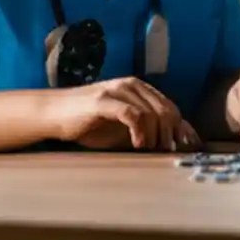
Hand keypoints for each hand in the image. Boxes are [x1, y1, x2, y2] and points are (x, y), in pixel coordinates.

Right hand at [51, 77, 200, 151]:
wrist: (55, 113)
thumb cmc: (89, 122)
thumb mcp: (123, 127)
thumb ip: (146, 130)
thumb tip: (174, 143)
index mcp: (139, 88)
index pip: (171, 107)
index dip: (180, 129)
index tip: (183, 149)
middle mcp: (131, 85)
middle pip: (165, 110)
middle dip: (169, 135)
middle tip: (164, 154)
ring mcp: (117, 91)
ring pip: (151, 112)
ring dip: (155, 136)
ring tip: (149, 151)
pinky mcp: (104, 101)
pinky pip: (132, 114)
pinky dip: (140, 132)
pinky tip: (138, 145)